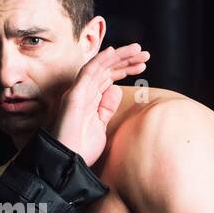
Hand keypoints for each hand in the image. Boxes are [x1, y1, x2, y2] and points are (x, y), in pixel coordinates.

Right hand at [52, 43, 148, 165]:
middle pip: (107, 69)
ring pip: (100, 67)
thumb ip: (106, 108)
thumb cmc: (81, 149)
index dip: (125, 69)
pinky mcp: (75, 95)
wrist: (68, 162)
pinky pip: (88, 73)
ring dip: (119, 56)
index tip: (142, 66)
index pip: (109, 78)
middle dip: (126, 60)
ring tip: (138, 50)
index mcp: (90, 99)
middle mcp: (84, 93)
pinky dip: (100, 60)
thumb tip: (116, 89)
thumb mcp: (100, 126)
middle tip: (145, 54)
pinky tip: (113, 52)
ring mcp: (78, 93)